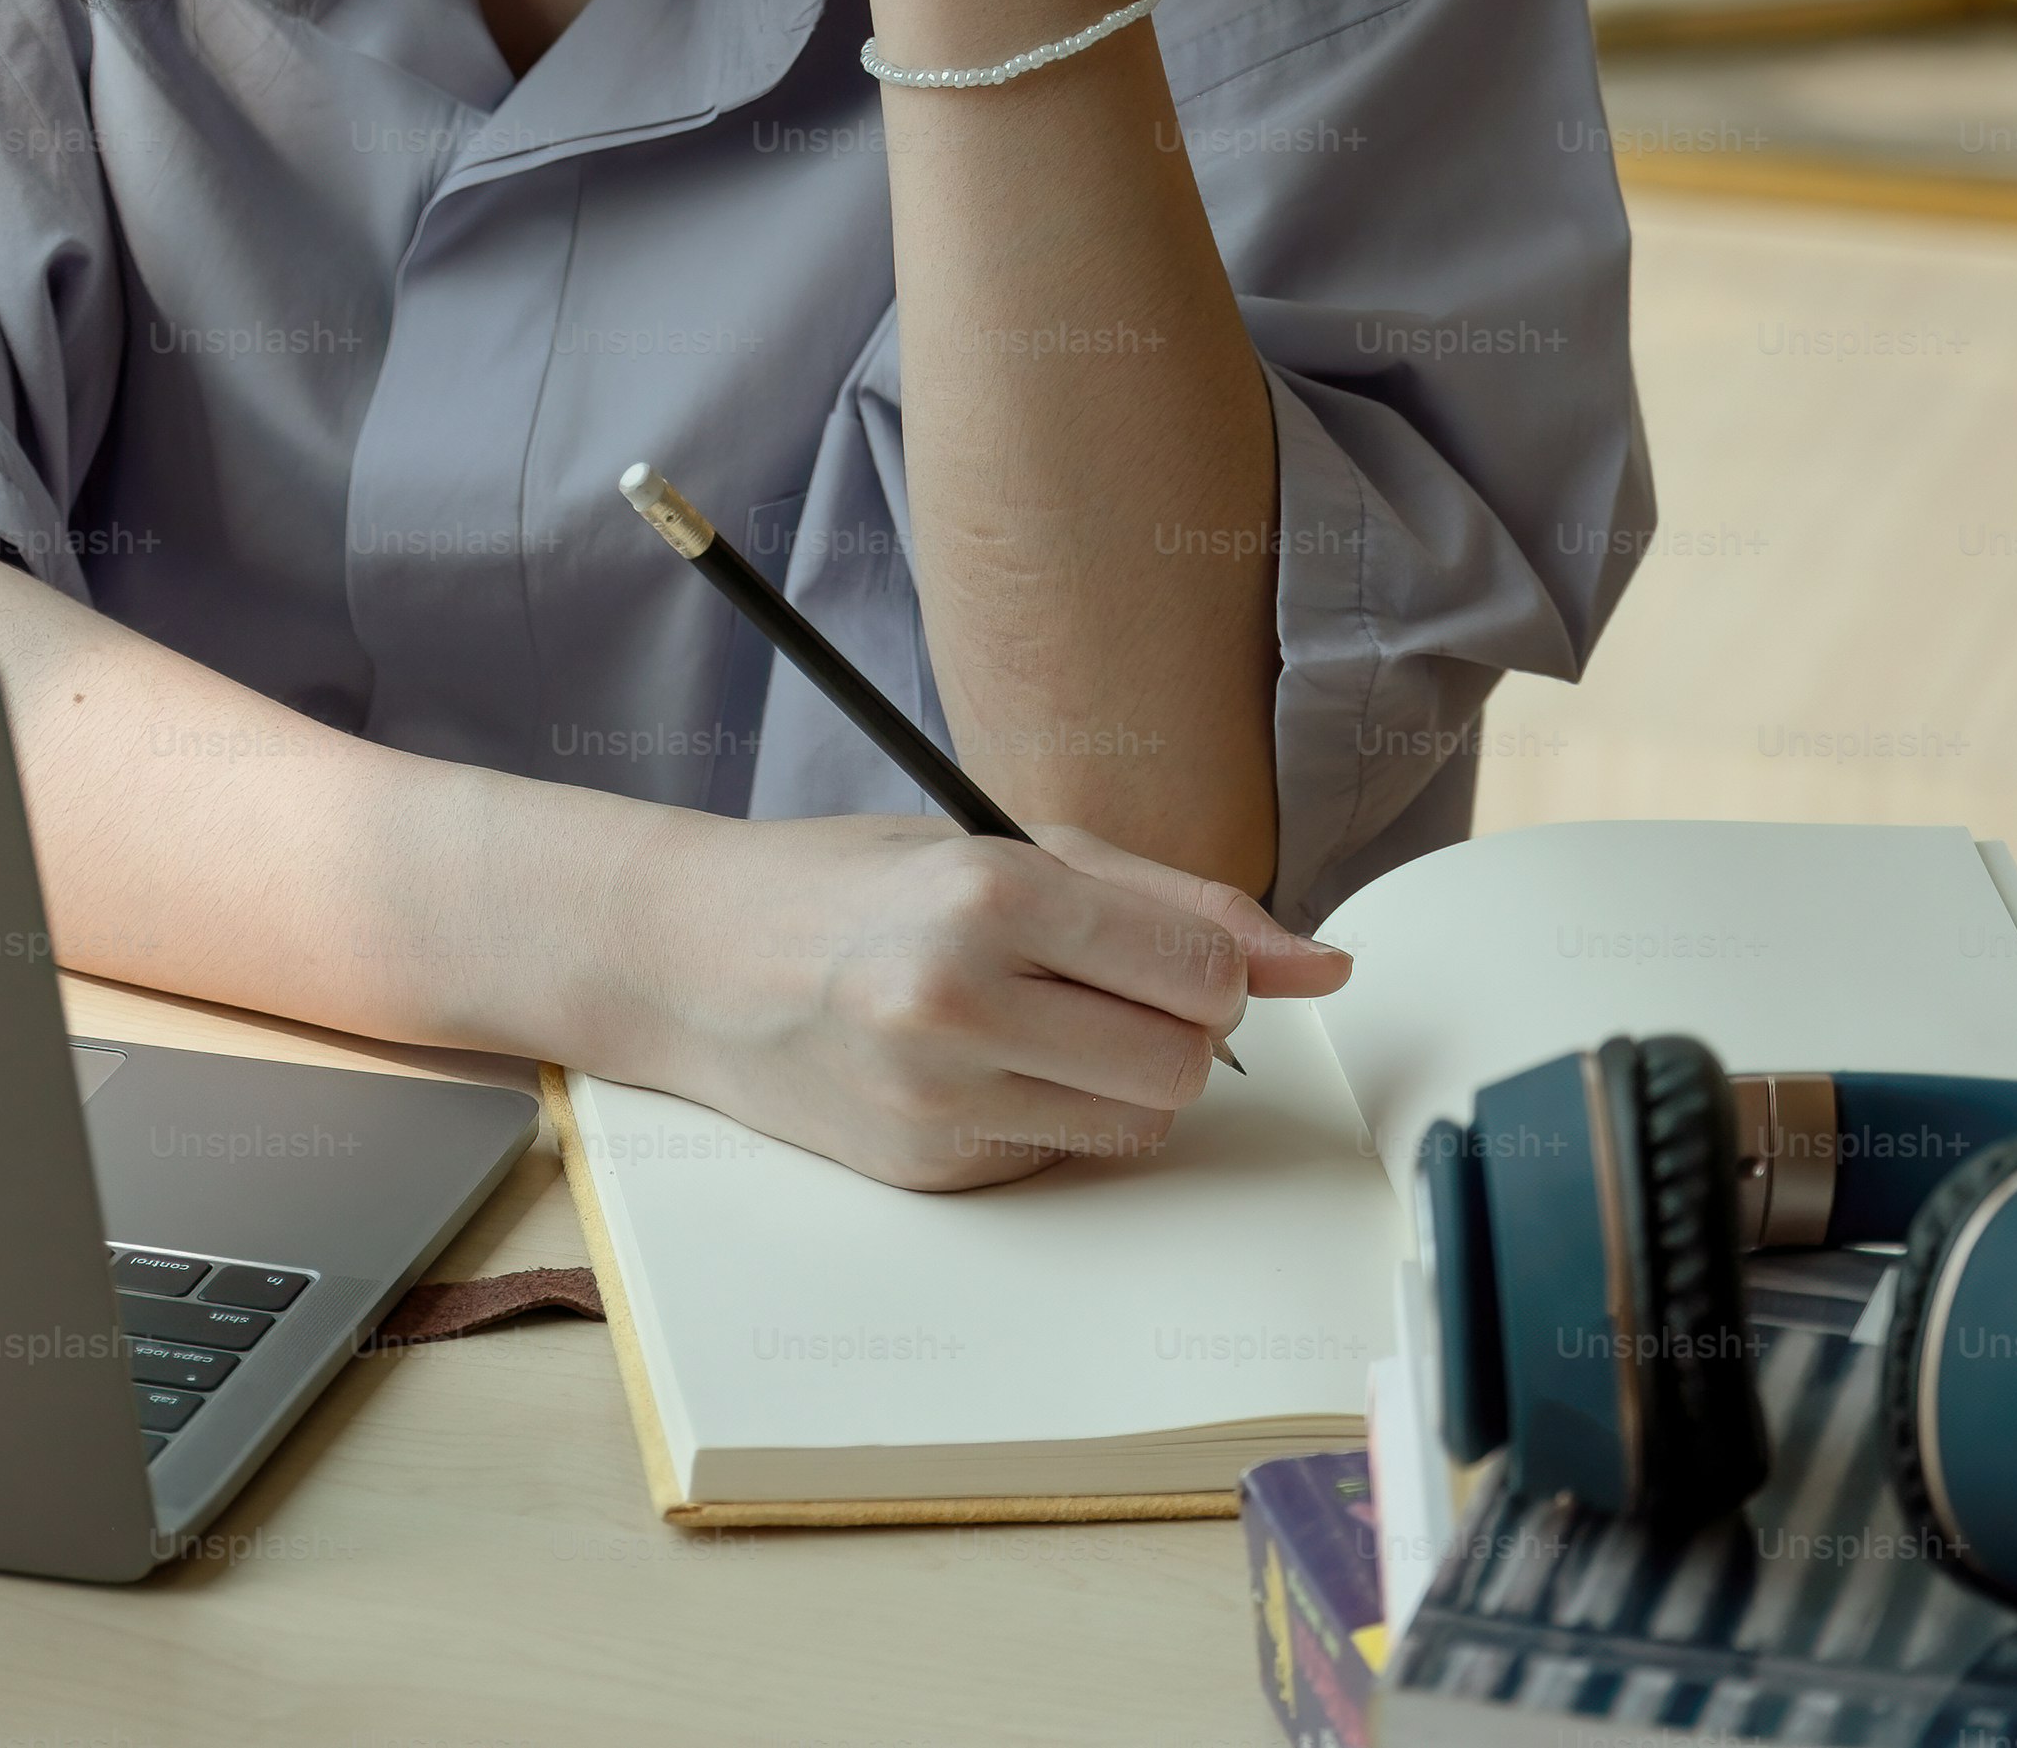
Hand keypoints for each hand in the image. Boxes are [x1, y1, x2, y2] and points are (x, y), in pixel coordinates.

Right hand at [606, 812, 1354, 1190]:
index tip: (1160, 951)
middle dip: (1173, 1028)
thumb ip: (1174, 901)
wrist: (690, 961)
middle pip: (1189, 1061)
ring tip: (1039, 1026)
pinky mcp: (926, 1169)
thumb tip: (1326, 966)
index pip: (1202, 967)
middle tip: (1098, 989)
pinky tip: (978, 1070)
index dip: (1208, 964)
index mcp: (988, 892)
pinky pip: (1067, 1158)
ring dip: (1122, 1078)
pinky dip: (1051, 1117)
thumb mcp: (1006, 848)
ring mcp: (936, 1097)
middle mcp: (958, 998)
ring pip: (1142, 1122)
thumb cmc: (856, 886)